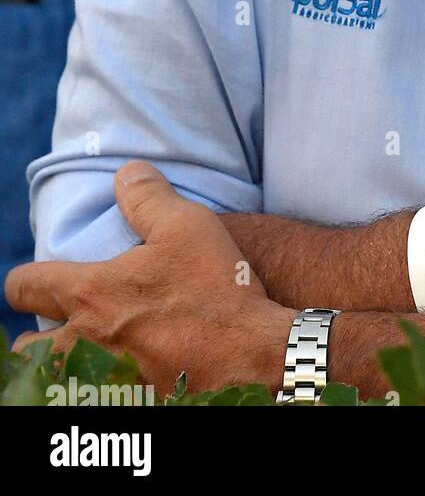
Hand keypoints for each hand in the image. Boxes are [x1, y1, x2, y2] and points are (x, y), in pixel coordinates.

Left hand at [5, 162, 292, 394]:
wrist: (248, 353)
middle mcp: (86, 342)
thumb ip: (149, 197)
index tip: (38, 278)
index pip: (25, 287)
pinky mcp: (127, 401)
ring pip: (54, 379)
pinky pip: (92, 395)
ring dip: (61, 363)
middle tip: (65, 321)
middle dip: (36, 334)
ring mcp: (103, 379)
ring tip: (90, 350)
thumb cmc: (215, 287)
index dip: (25, 279)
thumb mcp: (187, 225)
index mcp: (91, 295)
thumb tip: (127, 173)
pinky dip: (98, 384)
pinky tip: (125, 369)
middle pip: (25, 350)